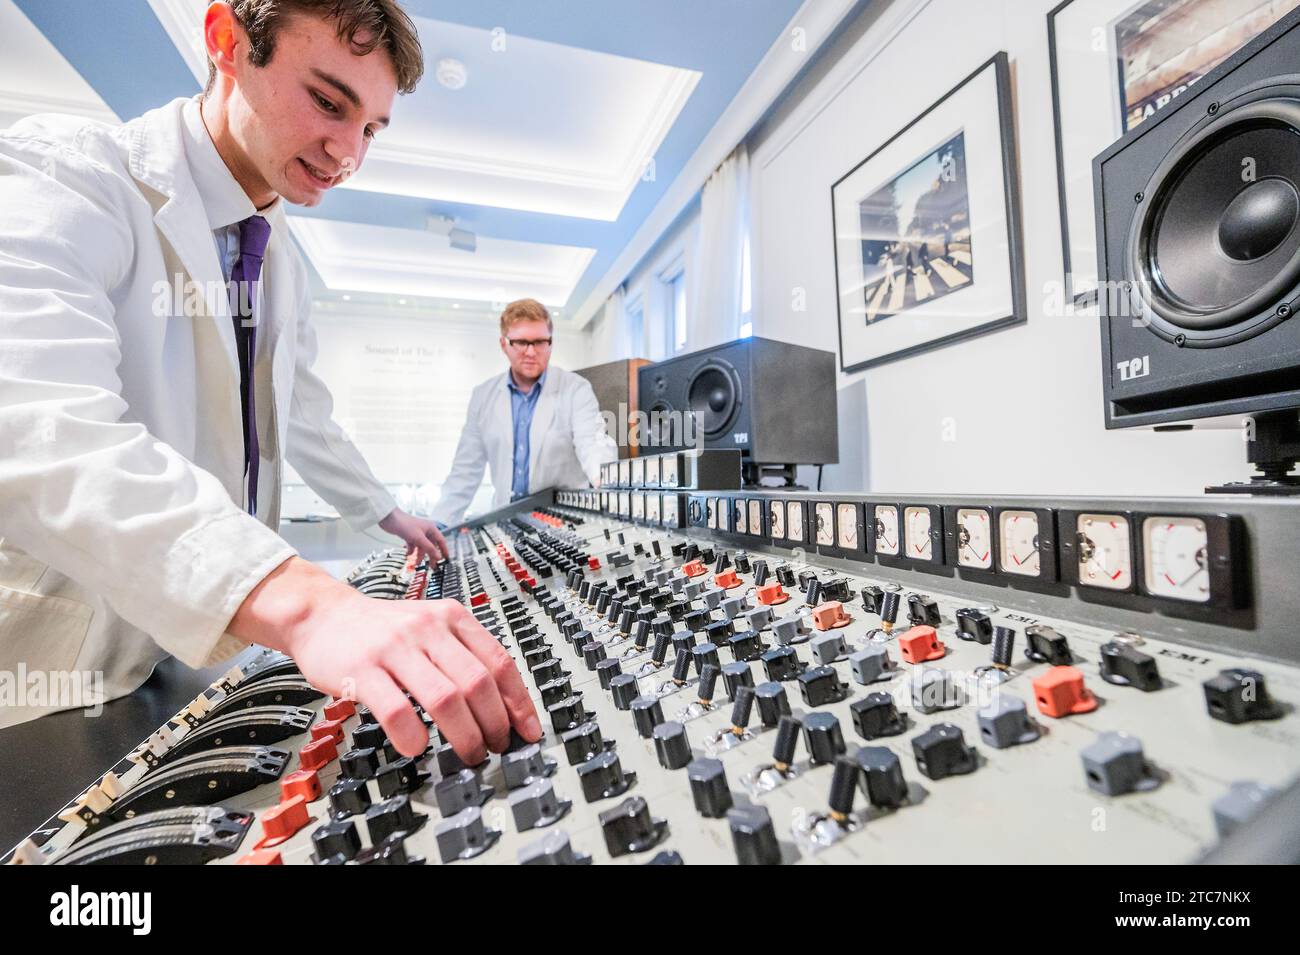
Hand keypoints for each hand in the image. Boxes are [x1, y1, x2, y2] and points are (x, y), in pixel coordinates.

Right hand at [230, 557, 541, 760]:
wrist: (323, 614)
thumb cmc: (381, 629)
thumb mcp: (430, 627)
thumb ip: (462, 655)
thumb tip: (501, 705)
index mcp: (451, 618)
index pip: (499, 662)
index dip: (519, 702)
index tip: (527, 730)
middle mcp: (428, 628)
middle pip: (478, 684)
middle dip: (494, 724)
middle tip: (495, 748)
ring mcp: (394, 648)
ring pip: (445, 698)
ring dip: (464, 735)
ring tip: (468, 754)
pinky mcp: (362, 669)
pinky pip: (397, 710)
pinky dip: (413, 736)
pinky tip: (417, 746)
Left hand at [379, 507, 448, 563]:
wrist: (389, 519)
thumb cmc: (405, 524)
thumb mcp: (419, 538)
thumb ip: (429, 548)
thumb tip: (438, 557)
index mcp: (431, 528)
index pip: (441, 541)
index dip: (444, 550)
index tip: (445, 558)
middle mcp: (426, 531)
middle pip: (431, 545)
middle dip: (431, 556)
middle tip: (431, 565)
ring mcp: (417, 533)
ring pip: (422, 547)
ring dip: (419, 555)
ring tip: (417, 562)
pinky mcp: (410, 535)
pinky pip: (413, 545)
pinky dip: (412, 551)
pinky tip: (408, 555)